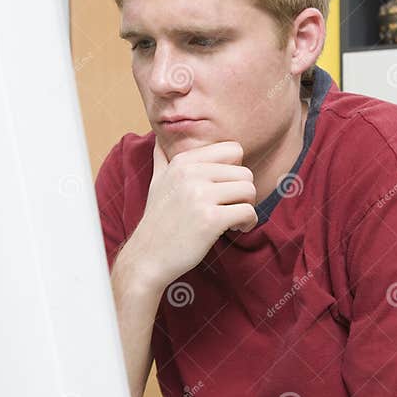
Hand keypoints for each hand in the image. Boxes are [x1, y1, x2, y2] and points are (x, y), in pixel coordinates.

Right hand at [122, 138, 257, 290]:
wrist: (147, 257)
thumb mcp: (156, 183)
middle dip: (244, 193)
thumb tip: (159, 139)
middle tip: (232, 208)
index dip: (236, 170)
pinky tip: (236, 229)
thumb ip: (162, 159)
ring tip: (234, 220)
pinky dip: (248, 223)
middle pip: (245, 172)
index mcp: (183, 161)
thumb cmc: (157, 222)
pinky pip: (248, 212)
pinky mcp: (210, 219)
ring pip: (249, 190)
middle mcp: (191, 174)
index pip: (233, 149)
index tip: (226, 188)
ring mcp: (200, 196)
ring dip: (248, 207)